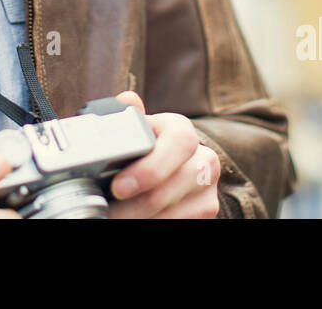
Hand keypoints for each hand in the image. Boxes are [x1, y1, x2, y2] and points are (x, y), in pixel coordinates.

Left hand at [106, 91, 220, 218]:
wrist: (155, 172)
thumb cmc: (136, 149)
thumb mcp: (130, 131)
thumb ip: (126, 117)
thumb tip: (127, 100)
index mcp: (180, 130)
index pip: (178, 142)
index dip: (150, 168)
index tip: (118, 187)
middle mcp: (202, 155)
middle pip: (183, 179)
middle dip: (145, 199)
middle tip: (113, 211)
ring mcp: (207, 184)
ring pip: (184, 206)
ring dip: (146, 216)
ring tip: (116, 217)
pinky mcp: (207, 208)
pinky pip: (186, 220)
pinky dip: (157, 222)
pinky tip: (138, 220)